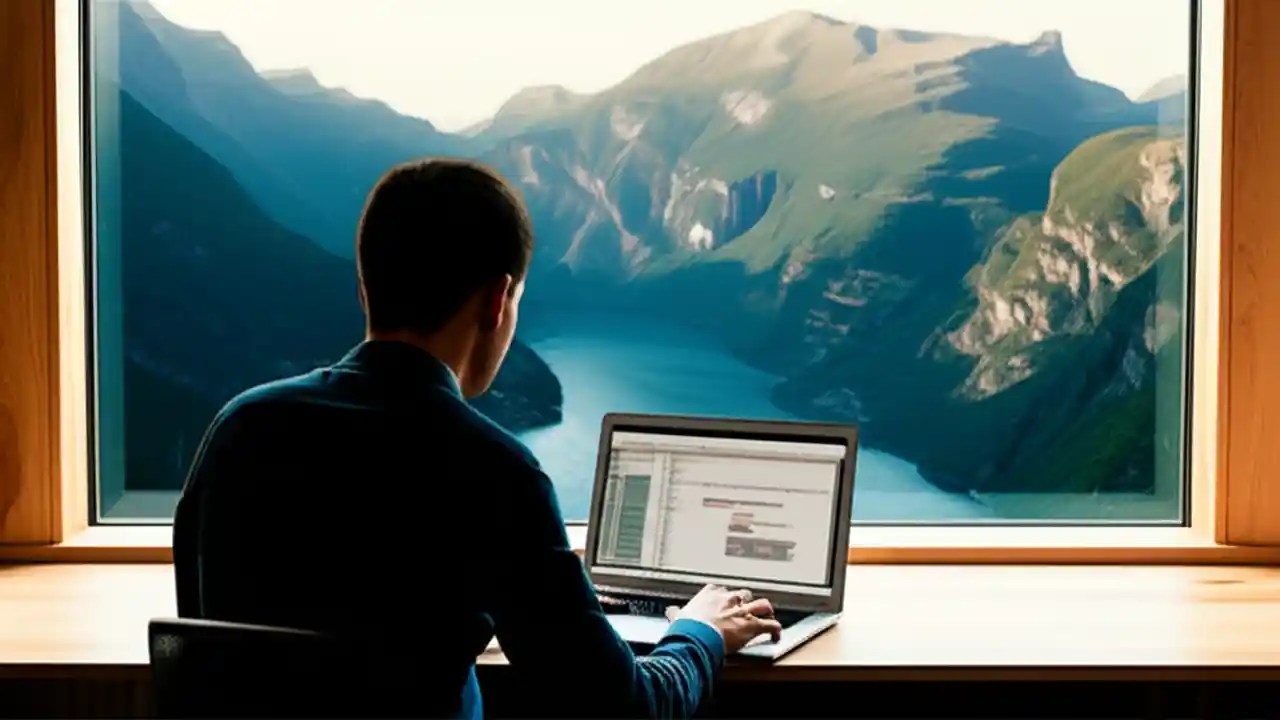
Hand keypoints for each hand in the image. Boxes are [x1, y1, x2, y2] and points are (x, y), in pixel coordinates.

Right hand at [666, 584, 782, 653]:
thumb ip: (676, 613)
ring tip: (767, 615)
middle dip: (746, 602)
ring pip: (762, 605)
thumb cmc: (687, 627)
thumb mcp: (678, 617)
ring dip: (765, 611)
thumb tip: (671, 611)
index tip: (723, 602)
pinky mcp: (752, 625)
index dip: (724, 597)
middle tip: (746, 610)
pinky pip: (771, 625)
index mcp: (711, 595)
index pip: (720, 590)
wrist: (697, 636)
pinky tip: (777, 635)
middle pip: (743, 595)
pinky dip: (776, 630)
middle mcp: (729, 600)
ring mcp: (742, 612)